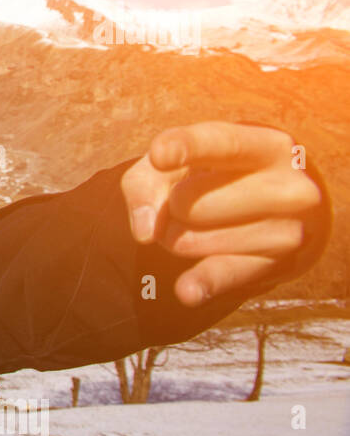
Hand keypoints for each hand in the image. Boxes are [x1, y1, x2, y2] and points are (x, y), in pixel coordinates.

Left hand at [119, 121, 323, 306]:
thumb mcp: (181, 161)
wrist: (288, 206)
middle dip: (170, 207)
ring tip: (205, 223)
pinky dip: (200, 284)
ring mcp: (288, 230)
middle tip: (191, 201)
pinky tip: (186, 291)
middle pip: (186, 203)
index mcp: (268, 145)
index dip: (187, 147)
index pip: (222, 144)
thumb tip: (146, 232)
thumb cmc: (219, 173)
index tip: (159, 154)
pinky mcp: (275, 267)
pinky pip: (222, 275)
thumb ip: (146, 181)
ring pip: (187, 241)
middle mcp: (289, 186)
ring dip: (176, 237)